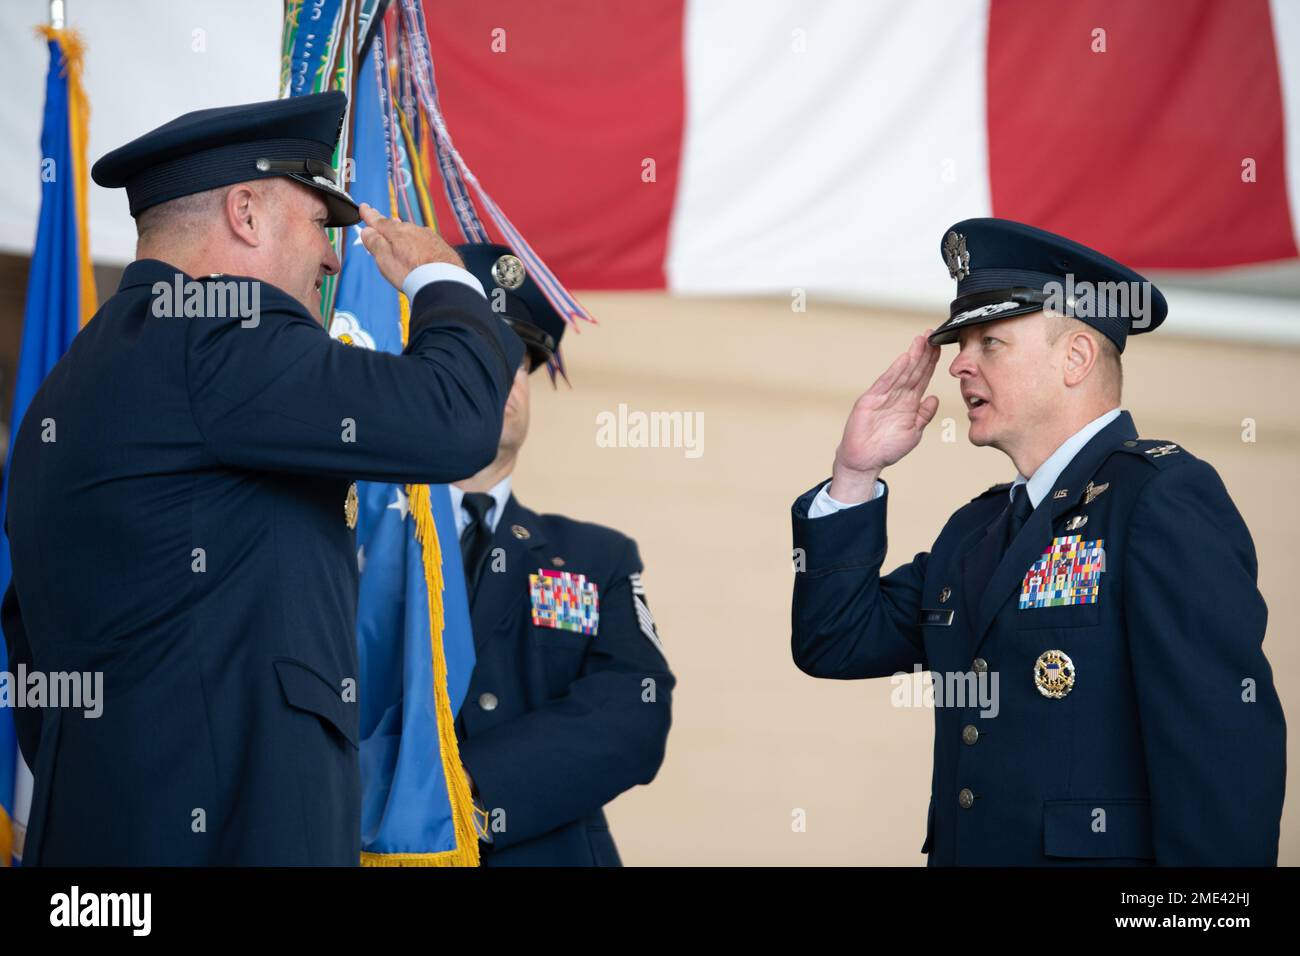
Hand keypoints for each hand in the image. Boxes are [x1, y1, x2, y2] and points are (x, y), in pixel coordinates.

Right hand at [357, 202, 463, 290]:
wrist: (444, 281)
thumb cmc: (412, 273)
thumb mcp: (385, 259)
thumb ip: (375, 243)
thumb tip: (367, 231)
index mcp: (397, 232)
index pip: (379, 221)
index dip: (370, 215)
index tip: (364, 208)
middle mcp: (413, 230)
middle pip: (396, 226)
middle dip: (387, 226)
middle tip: (378, 223)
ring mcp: (429, 237)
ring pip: (412, 233)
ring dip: (404, 235)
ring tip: (398, 238)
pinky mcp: (441, 246)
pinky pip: (426, 241)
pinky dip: (419, 244)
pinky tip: (420, 251)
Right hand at [828, 330, 940, 502]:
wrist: (865, 460)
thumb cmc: (887, 449)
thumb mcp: (914, 432)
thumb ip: (924, 415)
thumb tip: (934, 398)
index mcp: (909, 403)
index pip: (923, 378)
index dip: (931, 363)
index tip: (940, 347)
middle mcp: (897, 396)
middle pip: (914, 370)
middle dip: (924, 353)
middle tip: (932, 334)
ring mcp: (884, 396)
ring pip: (902, 372)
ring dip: (912, 356)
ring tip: (921, 340)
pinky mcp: (871, 399)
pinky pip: (886, 382)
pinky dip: (895, 370)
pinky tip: (905, 358)